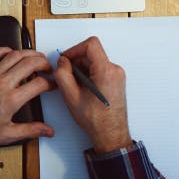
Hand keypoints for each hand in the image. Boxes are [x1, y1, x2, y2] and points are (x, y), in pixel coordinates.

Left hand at [0, 47, 55, 149]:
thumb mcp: (7, 135)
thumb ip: (31, 130)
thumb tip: (47, 131)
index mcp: (11, 100)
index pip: (39, 84)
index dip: (50, 83)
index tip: (51, 85)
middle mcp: (2, 84)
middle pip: (30, 63)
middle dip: (44, 63)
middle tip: (47, 68)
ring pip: (15, 55)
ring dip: (29, 53)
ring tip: (35, 58)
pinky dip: (5, 50)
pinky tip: (10, 53)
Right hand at [54, 37, 130, 153]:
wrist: (111, 133)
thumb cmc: (96, 120)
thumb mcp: (72, 97)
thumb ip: (62, 75)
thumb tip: (61, 62)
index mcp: (106, 72)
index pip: (91, 45)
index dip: (74, 49)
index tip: (66, 59)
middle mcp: (115, 71)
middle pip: (91, 53)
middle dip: (76, 62)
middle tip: (67, 76)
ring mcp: (117, 75)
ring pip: (94, 61)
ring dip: (81, 69)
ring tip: (75, 86)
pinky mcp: (115, 79)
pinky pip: (98, 68)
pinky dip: (88, 74)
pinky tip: (83, 88)